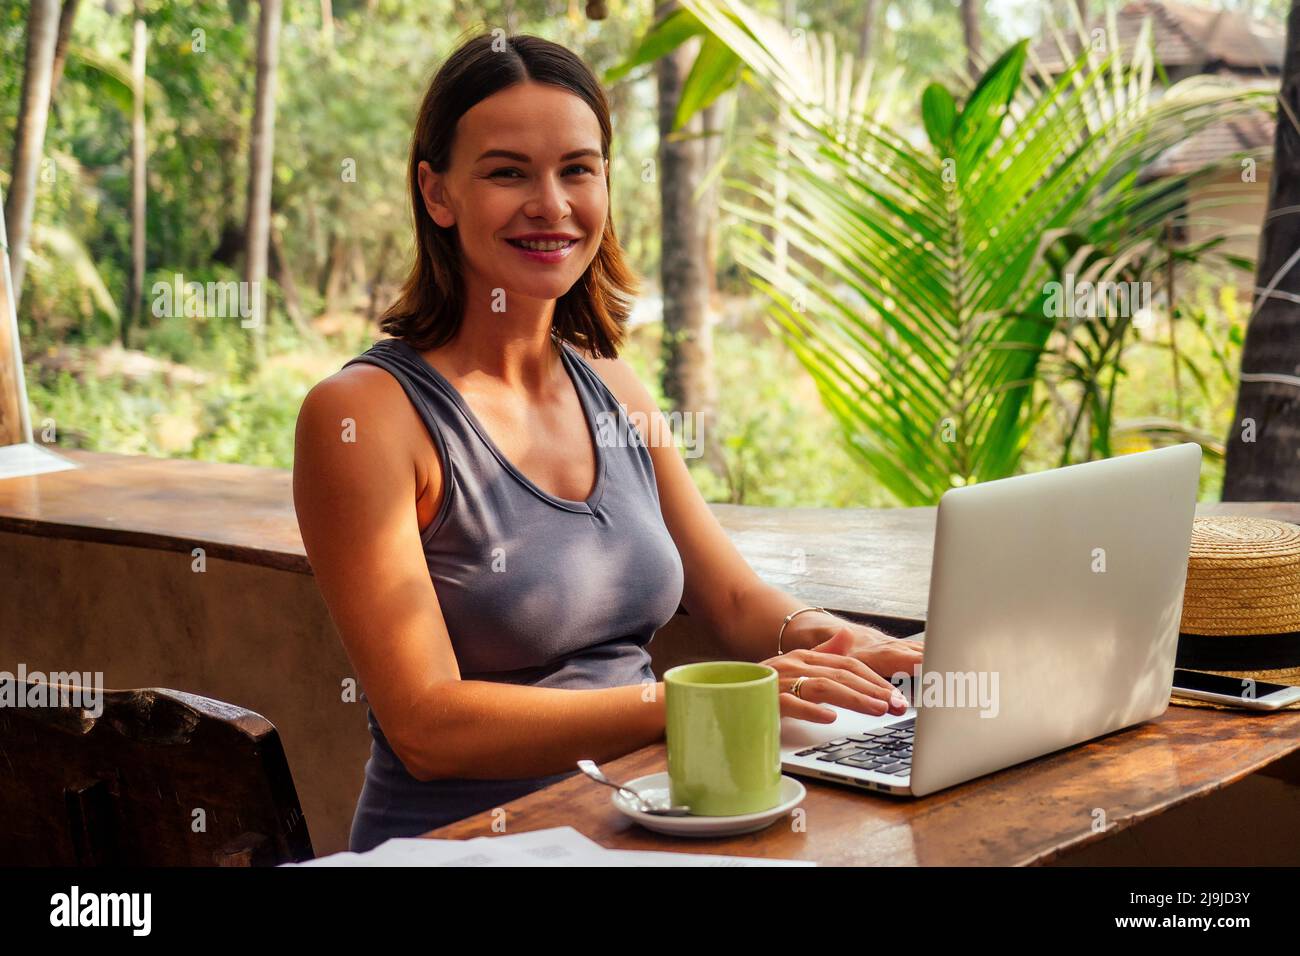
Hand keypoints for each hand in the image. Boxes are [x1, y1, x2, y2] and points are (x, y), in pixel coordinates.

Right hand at [762, 627, 919, 723]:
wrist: (720, 691)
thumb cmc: (763, 684)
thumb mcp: (796, 666)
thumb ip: (823, 653)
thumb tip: (848, 635)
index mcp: (805, 657)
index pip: (848, 664)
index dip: (875, 679)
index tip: (896, 696)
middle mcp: (794, 665)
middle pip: (842, 674)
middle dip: (873, 690)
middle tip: (897, 705)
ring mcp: (779, 682)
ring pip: (823, 687)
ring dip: (853, 699)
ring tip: (877, 710)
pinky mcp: (764, 700)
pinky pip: (790, 704)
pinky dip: (811, 710)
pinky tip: (830, 718)